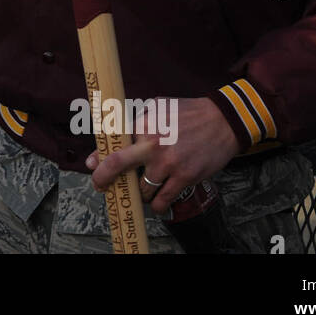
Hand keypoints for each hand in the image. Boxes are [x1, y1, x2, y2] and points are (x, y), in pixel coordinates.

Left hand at [85, 97, 238, 214]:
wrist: (223, 121)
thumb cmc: (187, 113)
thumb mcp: (157, 108)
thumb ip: (133, 123)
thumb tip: (106, 141)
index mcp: (143, 126)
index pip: (113, 144)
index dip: (98, 159)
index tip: (92, 167)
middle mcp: (152, 145)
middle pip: (116, 165)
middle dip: (104, 179)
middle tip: (101, 187)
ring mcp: (169, 163)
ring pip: (142, 189)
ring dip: (140, 194)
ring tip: (144, 190)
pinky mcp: (185, 177)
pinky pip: (163, 200)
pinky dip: (158, 207)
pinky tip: (157, 205)